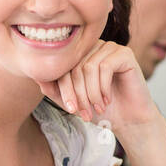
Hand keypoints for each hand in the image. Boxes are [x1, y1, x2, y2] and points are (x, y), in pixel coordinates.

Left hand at [37, 40, 157, 131]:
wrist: (128, 118)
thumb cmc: (99, 109)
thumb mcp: (71, 100)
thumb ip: (54, 89)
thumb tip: (37, 76)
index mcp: (79, 55)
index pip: (63, 66)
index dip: (64, 88)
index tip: (70, 108)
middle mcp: (93, 47)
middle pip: (75, 66)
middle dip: (78, 93)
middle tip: (83, 112)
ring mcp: (110, 47)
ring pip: (89, 67)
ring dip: (91, 93)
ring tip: (97, 108)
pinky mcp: (124, 53)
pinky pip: (106, 66)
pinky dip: (104, 87)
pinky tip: (107, 99)